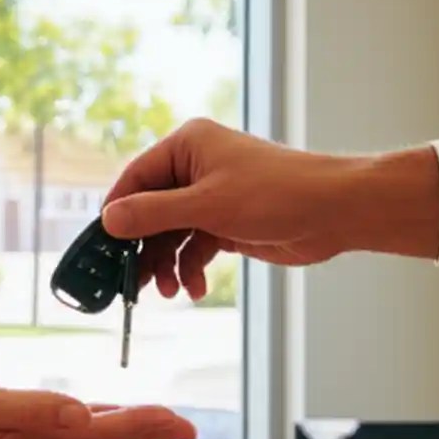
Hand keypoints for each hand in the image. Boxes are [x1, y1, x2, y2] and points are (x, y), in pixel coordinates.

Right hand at [0, 369, 196, 438]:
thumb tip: (83, 415)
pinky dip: (84, 417)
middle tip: (185, 428)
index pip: (103, 433)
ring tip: (151, 422)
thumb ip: (30, 410)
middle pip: (102, 437)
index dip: (149, 426)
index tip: (187, 425)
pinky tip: (85, 411)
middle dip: (147, 430)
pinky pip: (56, 424)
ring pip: (82, 433)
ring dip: (120, 426)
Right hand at [101, 118, 438, 300]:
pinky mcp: (228, 222)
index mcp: (187, 146)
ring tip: (169, 292)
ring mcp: (212, 196)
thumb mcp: (207, 206)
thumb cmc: (276, 194)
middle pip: (151, 211)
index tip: (104, 250)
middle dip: (144, 249)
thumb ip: (155, 214)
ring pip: (172, 234)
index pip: (135, 179)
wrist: (334, 211)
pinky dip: (191, 269)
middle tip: (132, 284)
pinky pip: (196, 247)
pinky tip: (195, 289)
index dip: (117, 215)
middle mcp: (196, 167)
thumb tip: (109, 221)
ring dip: (167, 265)